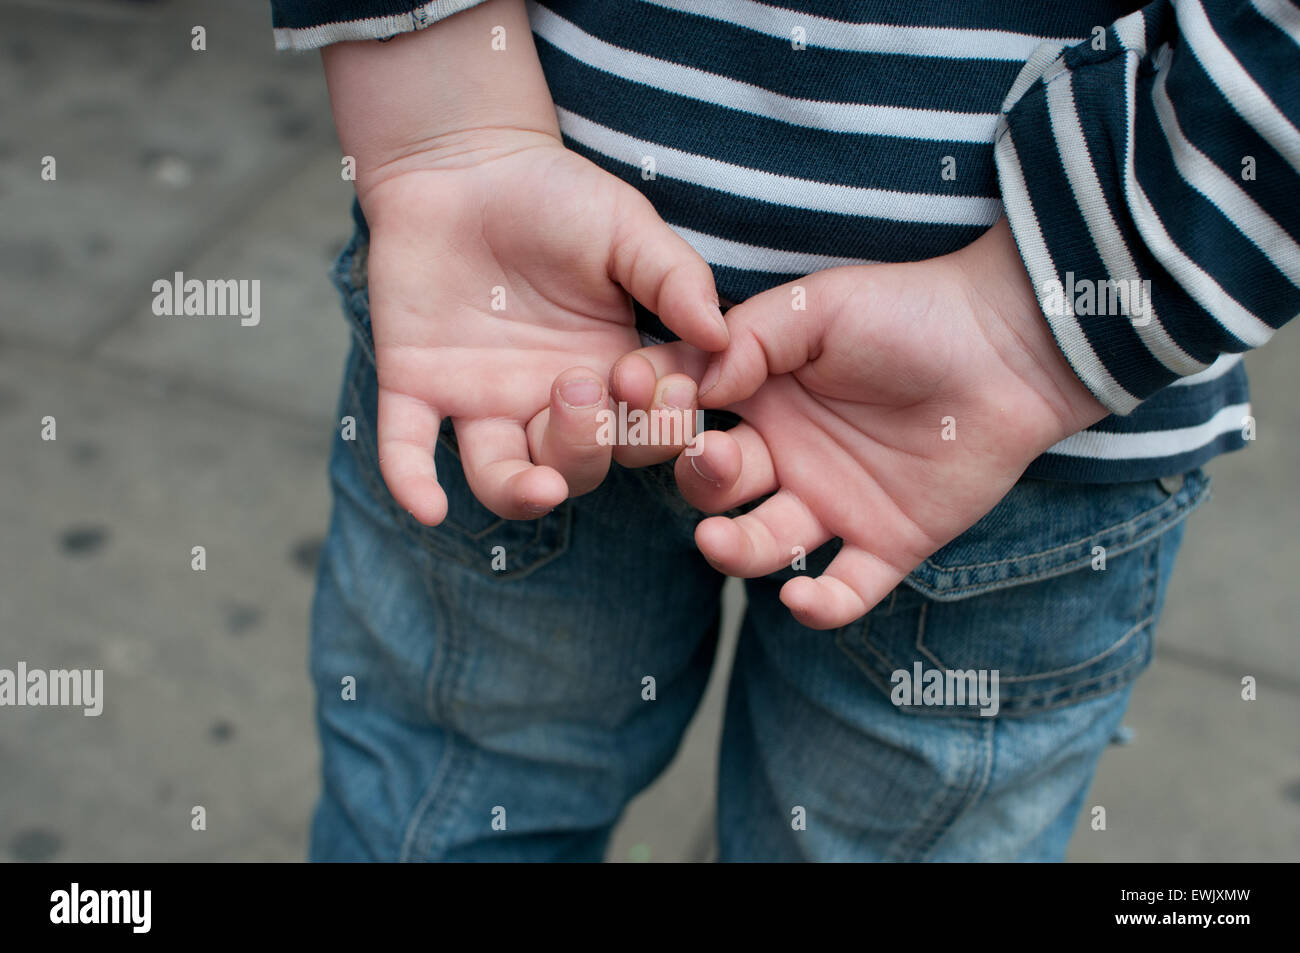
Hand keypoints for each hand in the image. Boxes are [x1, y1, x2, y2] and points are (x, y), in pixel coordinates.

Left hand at [360, 131, 726, 523]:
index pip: (642, 433)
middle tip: (582, 389)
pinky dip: (411, 482)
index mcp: (608, 373)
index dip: (656, 428)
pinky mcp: (415, 384)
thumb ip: (674, 279)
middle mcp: (546, 402)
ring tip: (540, 485)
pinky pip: (407, 448)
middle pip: (577, 468)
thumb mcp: (627, 229)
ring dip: (522, 492)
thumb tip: (722, 338)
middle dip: (587, 447)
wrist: (464, 158)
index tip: (659, 387)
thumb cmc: (556, 193)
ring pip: (501, 478)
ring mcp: (480, 399)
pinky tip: (426, 507)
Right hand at [624, 219, 1107, 628]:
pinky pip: (844, 590)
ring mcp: (833, 503)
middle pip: (714, 486)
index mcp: (760, 396)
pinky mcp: (887, 542)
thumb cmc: (911, 312)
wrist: (1009, 345)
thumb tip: (704, 381)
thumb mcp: (819, 305)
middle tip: (711, 457)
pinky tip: (804, 598)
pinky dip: (821, 607)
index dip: (657, 415)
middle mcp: (786, 454)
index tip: (634, 401)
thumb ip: (754, 336)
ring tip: (721, 542)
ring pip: (762, 546)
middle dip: (700, 479)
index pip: (686, 415)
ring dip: (734, 552)